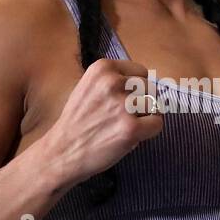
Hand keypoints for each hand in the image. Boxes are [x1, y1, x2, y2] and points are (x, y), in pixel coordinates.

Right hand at [43, 58, 163, 187]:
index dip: (136, 88)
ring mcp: (123, 105)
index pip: (140, 71)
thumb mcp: (89, 88)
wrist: (62, 151)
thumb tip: (146, 84)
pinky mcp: (131, 128)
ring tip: (124, 126)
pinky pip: (157, 124)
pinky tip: (132, 136)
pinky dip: (149, 132)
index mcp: (102, 68)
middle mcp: (113, 82)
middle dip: (142, 102)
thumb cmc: (77, 122)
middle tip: (123, 117)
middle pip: (149, 88)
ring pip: (154, 105)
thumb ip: (113, 81)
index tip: (125, 100)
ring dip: (145, 117)